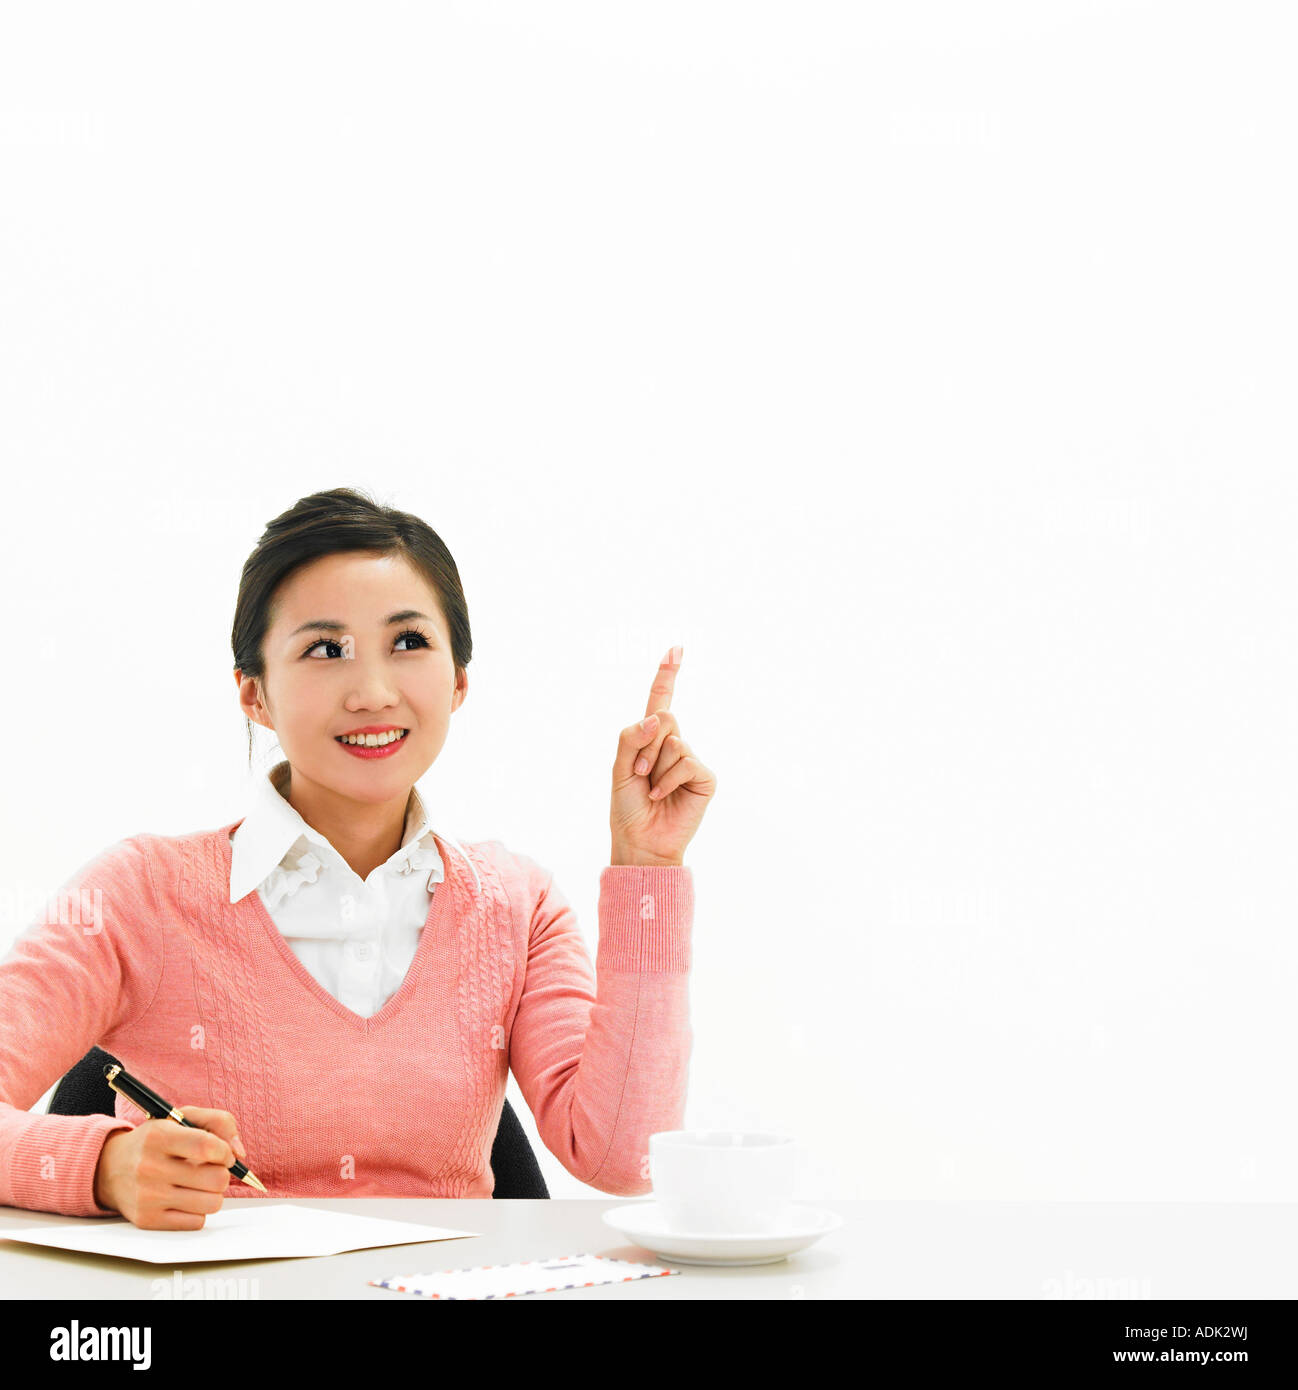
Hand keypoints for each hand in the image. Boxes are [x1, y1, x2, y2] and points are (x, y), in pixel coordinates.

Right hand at [93, 1105, 246, 1228]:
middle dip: (222, 1173)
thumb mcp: (183, 1117)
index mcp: (159, 1136)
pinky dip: (198, 1211)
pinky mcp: (147, 1220)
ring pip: (211, 1203)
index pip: (207, 1147)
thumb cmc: (156, 1141)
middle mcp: (150, 1167)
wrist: (110, 1168)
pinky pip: (196, 1222)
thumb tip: (239, 1153)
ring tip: (199, 1184)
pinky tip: (186, 1199)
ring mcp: (147, 1197)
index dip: (225, 1151)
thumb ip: (220, 1122)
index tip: (223, 1153)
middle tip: (209, 1169)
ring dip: (213, 1194)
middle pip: (216, 1179)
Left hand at [610, 646, 716, 865]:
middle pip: (666, 717)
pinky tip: (662, 795)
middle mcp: (674, 745)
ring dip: (654, 766)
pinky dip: (668, 779)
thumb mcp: (618, 768)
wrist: (641, 842)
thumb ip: (631, 737)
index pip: (660, 700)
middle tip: (639, 773)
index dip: (668, 674)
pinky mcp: (705, 777)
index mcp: (651, 738)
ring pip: (674, 740)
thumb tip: (659, 717)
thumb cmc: (627, 808)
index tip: (676, 648)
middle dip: (646, 745)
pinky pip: (685, 761)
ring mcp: (691, 760)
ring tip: (651, 789)